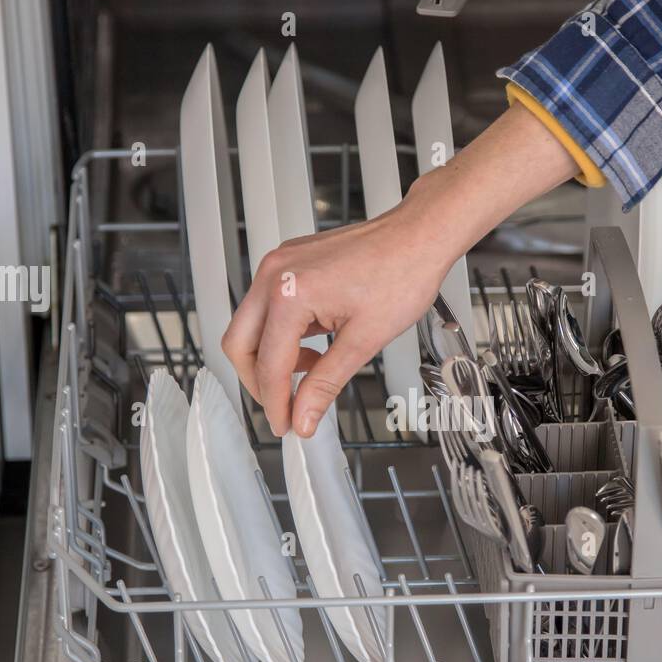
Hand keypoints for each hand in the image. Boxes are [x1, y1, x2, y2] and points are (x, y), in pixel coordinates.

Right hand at [222, 102, 578, 436]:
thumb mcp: (364, 340)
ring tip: (311, 377)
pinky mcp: (288, 263)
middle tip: (288, 407)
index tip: (287, 426)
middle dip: (260, 382)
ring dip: (272, 359)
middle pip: (240, 345)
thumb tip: (304, 417)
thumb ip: (325, 384)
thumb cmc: (403, 274)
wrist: (421, 235)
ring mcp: (278, 265)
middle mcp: (273, 274)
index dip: (276, 403)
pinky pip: (268, 308)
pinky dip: (283, 335)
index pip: (268, 365)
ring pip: (251, 326)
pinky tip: (314, 348)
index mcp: (289, 294)